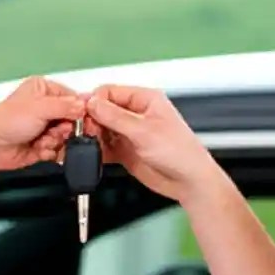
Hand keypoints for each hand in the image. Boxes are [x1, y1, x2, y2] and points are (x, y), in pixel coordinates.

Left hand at [0, 76, 86, 173]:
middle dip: (64, 129)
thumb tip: (85, 105)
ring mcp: (44, 126)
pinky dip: (50, 151)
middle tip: (53, 131)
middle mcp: (45, 106)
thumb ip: (66, 106)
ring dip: (56, 141)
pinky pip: (59, 149)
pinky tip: (38, 148)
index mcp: (43, 89)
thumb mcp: (39, 108)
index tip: (79, 120)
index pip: (73, 97)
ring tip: (42, 140)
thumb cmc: (7, 122)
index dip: (78, 111)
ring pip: (66, 136)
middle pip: (72, 119)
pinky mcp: (43, 143)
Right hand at [83, 84, 226, 204]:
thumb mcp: (144, 131)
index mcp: (145, 99)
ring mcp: (130, 133)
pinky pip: (105, 147)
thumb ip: (115, 117)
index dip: (95, 101)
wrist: (189, 182)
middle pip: (102, 110)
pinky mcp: (126, 151)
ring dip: (93, 136)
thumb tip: (93, 103)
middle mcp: (136, 114)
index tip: (85, 113)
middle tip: (87, 132)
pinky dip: (97, 150)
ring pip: (101, 128)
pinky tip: (94, 155)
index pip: (110, 92)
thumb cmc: (181, 153)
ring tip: (90, 144)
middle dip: (91, 120)